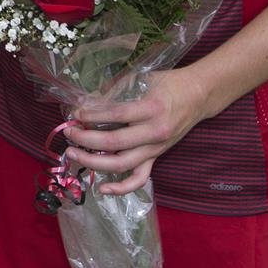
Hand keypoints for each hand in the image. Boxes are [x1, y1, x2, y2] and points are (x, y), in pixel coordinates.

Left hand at [62, 67, 213, 195]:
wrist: (198, 96)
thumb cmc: (167, 83)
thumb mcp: (141, 79)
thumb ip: (114, 91)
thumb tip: (85, 101)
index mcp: (151, 109)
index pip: (115, 115)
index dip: (90, 115)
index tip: (75, 112)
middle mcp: (154, 132)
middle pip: (114, 143)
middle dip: (85, 139)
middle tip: (69, 133)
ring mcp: (156, 148)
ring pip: (122, 164)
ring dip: (93, 162)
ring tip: (73, 154)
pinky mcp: (156, 157)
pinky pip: (139, 178)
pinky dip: (121, 187)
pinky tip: (102, 188)